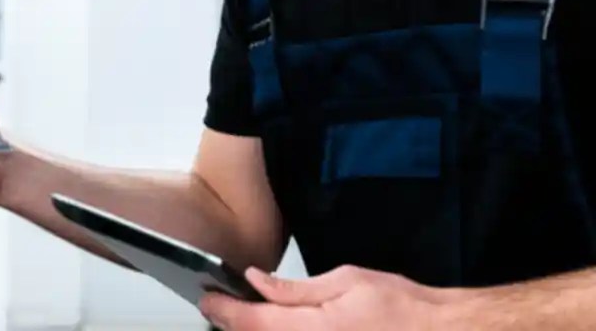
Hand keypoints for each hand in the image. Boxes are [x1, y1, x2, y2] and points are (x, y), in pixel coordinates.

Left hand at [199, 265, 458, 330]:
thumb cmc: (400, 308)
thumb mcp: (346, 282)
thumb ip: (295, 288)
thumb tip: (257, 281)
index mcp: (314, 329)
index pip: (253, 323)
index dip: (224, 310)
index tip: (207, 298)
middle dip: (233, 324)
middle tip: (216, 306)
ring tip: (238, 316)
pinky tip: (272, 326)